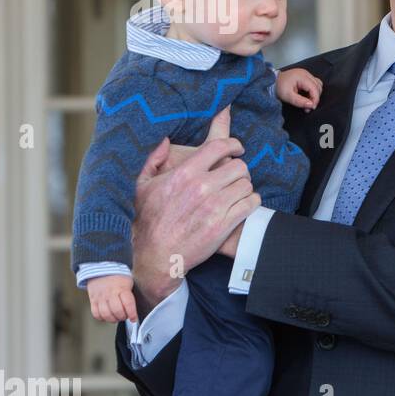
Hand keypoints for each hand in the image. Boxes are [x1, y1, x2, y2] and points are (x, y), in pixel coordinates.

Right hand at [87, 274, 137, 322]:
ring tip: (117, 317)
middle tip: (125, 316)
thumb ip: (130, 296)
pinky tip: (107, 316)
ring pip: (106, 314)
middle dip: (123, 317)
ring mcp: (100, 297)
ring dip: (113, 319)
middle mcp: (110, 293)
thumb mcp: (128, 283)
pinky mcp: (93, 300)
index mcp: (122, 288)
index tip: (134, 319)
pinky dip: (102, 318)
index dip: (132, 314)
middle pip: (117, 311)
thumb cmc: (118, 277)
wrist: (101, 268)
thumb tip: (133, 311)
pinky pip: (96, 313)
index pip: (128, 304)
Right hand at [131, 106, 259, 312]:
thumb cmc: (149, 219)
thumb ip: (155, 160)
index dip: (233, 144)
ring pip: (247, 184)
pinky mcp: (224, 224)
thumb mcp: (143, 186)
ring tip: (237, 191)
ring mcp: (214, 206)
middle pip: (239, 165)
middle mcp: (201, 187)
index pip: (219, 147)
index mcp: (184, 173)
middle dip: (240, 169)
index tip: (237, 147)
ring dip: (245, 186)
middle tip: (236, 175)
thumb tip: (166, 140)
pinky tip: (243, 204)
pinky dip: (251, 202)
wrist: (156, 254)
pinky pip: (251, 204)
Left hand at [276, 67, 322, 109]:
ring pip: (318, 85)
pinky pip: (314, 83)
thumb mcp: (288, 96)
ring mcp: (306, 74)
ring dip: (315, 94)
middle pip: (318, 86)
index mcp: (301, 76)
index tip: (311, 108)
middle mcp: (305, 73)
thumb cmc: (279, 88)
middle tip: (308, 107)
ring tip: (308, 102)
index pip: (315, 88)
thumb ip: (300, 101)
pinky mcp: (305, 76)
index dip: (315, 99)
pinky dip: (313, 91)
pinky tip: (307, 96)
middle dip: (315, 98)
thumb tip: (311, 105)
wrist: (272, 82)